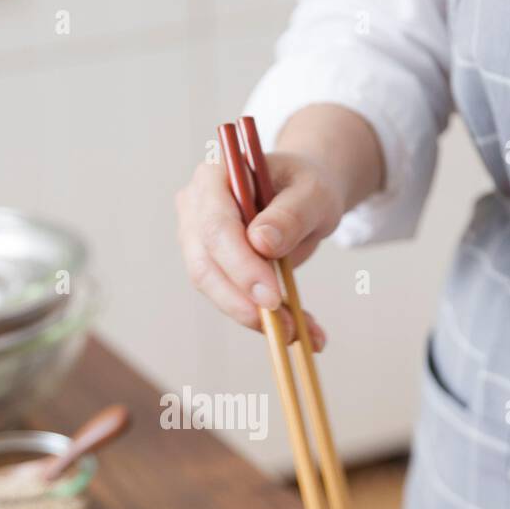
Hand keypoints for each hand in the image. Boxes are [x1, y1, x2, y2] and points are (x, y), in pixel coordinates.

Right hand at [175, 150, 342, 349]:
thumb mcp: (313, 193)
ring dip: (252, 316)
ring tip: (296, 331)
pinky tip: (295, 329)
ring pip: (212, 287)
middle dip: (242, 301)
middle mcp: (196, 207)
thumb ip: (291, 214)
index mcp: (215, 177)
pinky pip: (228, 298)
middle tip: (285, 327)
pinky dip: (260, 318)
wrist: (303, 198)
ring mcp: (196, 238)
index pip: (216, 226)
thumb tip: (261, 242)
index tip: (271, 297)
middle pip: (204, 263)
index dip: (240, 266)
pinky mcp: (209, 265)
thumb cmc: (306, 188)